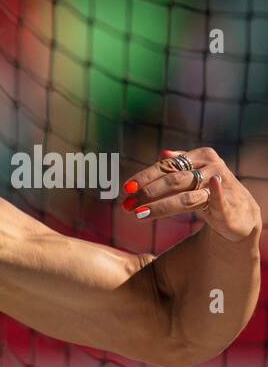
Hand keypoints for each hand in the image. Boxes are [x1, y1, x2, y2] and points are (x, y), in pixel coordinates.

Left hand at [122, 147, 263, 241]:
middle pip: (173, 180)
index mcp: (201, 156)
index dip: (145, 177)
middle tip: (127, 204)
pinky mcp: (228, 205)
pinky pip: (216, 201)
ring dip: (160, 206)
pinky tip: (204, 193)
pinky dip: (212, 195)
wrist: (239, 212)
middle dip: (148, 193)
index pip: (167, 166)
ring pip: (185, 196)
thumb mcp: (194, 175)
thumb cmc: (209, 192)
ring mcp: (221, 185)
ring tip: (139, 214)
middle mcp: (211, 168)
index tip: (126, 188)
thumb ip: (178, 165)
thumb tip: (163, 152)